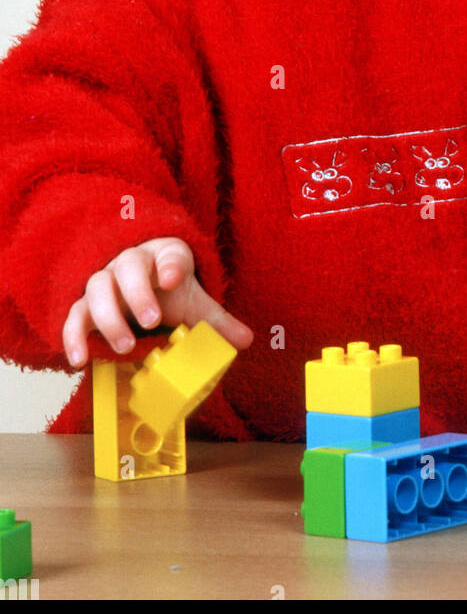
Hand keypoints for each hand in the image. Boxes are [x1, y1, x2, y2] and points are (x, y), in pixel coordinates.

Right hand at [62, 236, 253, 367]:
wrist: (138, 282)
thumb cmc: (167, 290)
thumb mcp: (193, 300)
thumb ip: (216, 319)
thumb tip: (246, 340)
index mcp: (165, 255)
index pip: (170, 253)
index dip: (170, 264)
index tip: (172, 278)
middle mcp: (131, 262)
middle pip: (129, 266)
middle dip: (138, 292)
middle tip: (151, 320)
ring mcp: (105, 281)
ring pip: (98, 287)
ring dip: (109, 316)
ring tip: (125, 346)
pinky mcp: (85, 304)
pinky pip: (75, 315)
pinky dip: (74, 336)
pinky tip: (80, 360)